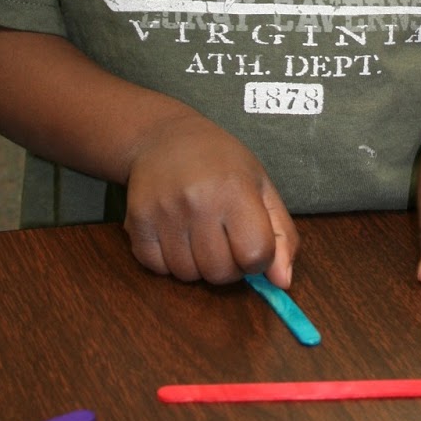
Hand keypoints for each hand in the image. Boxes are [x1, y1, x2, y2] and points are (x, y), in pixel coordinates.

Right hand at [123, 110, 299, 288]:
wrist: (165, 137)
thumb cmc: (221, 162)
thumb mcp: (261, 186)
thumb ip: (281, 235)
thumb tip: (283, 283)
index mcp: (236, 191)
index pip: (255, 255)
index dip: (258, 259)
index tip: (252, 243)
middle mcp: (199, 202)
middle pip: (220, 272)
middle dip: (228, 266)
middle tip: (224, 240)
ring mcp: (164, 212)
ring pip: (187, 275)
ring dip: (197, 265)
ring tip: (199, 234)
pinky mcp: (137, 221)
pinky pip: (157, 268)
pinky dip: (168, 261)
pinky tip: (175, 235)